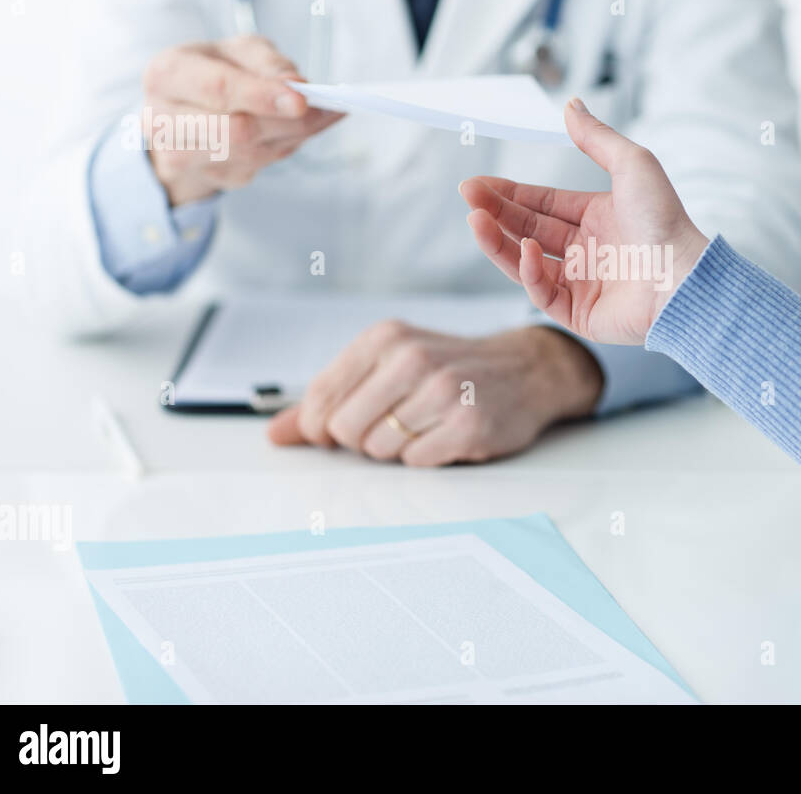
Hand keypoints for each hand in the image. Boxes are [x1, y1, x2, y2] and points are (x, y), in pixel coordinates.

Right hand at [141, 35, 342, 205]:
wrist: (185, 110)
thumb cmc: (215, 71)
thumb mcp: (239, 50)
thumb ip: (267, 62)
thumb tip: (296, 84)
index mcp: (167, 74)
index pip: (217, 89)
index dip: (262, 96)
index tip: (301, 100)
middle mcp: (164, 119)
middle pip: (237, 130)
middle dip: (287, 121)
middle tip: (325, 109)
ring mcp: (183, 156)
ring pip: (252, 154)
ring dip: (293, 135)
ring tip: (320, 114)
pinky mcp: (209, 177)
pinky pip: (258, 166)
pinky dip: (285, 146)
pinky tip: (295, 130)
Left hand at [266, 323, 602, 465]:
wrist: (525, 371)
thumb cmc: (447, 370)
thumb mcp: (387, 366)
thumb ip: (328, 398)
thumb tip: (275, 434)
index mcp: (385, 338)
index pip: (320, 398)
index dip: (321, 426)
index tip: (340, 428)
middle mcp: (412, 358)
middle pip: (344, 429)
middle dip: (363, 437)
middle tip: (396, 422)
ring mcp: (443, 391)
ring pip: (379, 450)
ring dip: (397, 449)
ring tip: (426, 425)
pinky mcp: (468, 425)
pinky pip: (416, 463)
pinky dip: (427, 458)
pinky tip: (446, 435)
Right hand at [459, 98, 708, 345]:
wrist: (684, 278)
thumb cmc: (666, 221)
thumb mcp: (632, 164)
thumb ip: (597, 137)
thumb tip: (571, 104)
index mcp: (600, 218)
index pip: (543, 204)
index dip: (510, 193)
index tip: (478, 184)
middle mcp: (589, 251)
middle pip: (529, 230)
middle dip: (497, 213)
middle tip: (468, 197)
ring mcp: (583, 283)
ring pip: (527, 263)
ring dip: (499, 242)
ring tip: (476, 221)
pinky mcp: (581, 314)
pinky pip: (543, 294)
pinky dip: (529, 273)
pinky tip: (526, 250)